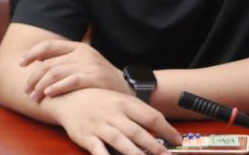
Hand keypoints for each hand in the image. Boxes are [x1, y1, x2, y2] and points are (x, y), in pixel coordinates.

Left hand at [20, 39, 129, 101]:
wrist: (123, 87)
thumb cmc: (98, 77)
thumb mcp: (83, 63)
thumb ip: (64, 60)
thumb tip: (38, 62)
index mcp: (78, 47)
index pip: (49, 45)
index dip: (32, 54)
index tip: (21, 64)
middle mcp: (82, 53)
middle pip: (49, 63)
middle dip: (33, 78)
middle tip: (27, 91)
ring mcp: (89, 65)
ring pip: (56, 73)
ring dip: (41, 86)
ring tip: (34, 97)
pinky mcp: (95, 77)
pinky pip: (71, 81)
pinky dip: (58, 87)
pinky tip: (49, 94)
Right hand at [53, 88, 181, 154]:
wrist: (71, 98)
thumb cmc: (101, 101)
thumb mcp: (122, 101)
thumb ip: (139, 113)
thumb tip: (160, 127)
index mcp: (126, 103)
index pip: (151, 116)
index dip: (166, 129)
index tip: (178, 140)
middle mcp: (115, 114)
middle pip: (138, 132)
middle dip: (155, 146)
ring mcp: (100, 126)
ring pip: (121, 142)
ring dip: (136, 154)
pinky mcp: (86, 137)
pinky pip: (98, 150)